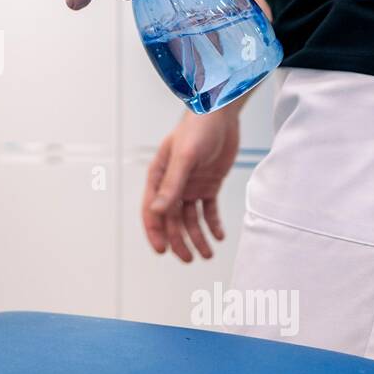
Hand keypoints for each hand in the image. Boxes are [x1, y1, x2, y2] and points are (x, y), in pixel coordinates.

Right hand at [142, 108, 239, 261]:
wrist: (221, 113)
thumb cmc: (197, 129)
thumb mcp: (184, 157)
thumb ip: (172, 184)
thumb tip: (158, 211)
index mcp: (159, 177)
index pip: (153, 210)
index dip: (156, 232)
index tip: (163, 251)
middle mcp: (173, 184)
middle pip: (173, 219)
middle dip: (179, 241)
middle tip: (189, 259)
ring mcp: (191, 185)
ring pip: (191, 218)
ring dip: (198, 237)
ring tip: (207, 254)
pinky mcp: (209, 184)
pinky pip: (209, 210)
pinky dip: (213, 224)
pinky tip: (219, 236)